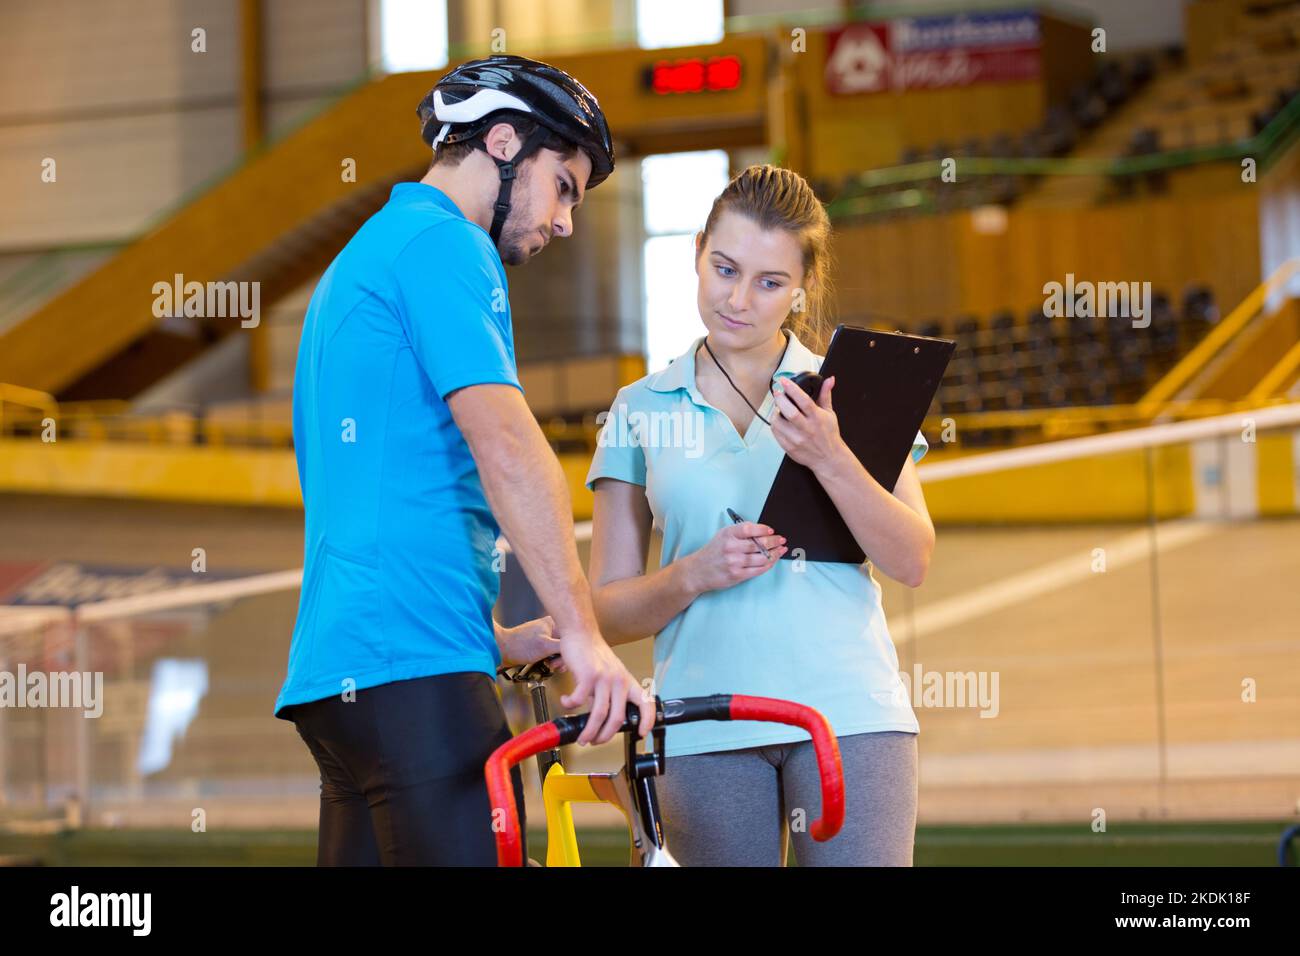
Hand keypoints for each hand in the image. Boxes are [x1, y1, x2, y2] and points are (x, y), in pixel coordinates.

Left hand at [495, 616, 566, 670]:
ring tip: (549, 665)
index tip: (566, 659)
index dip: (571, 650)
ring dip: (557, 662)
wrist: (501, 651)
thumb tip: (579, 649)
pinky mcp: (541, 647)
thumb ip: (564, 647)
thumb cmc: (519, 645)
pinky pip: (553, 655)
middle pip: (567, 645)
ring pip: (561, 652)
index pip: (572, 637)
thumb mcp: (546, 646)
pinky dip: (551, 662)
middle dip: (562, 658)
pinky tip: (547, 665)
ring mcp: (547, 638)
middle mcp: (552, 629)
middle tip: (554, 664)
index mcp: (554, 623)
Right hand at [557, 626, 655, 744]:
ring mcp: (604, 678)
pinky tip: (566, 702)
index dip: (647, 720)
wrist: (581, 633)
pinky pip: (579, 699)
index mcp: (627, 682)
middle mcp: (619, 681)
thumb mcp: (608, 675)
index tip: (642, 733)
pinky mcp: (588, 675)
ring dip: (589, 730)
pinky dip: (570, 705)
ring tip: (582, 736)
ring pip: (599, 714)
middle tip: (595, 741)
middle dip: (606, 736)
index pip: (645, 702)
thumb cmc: (593, 654)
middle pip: (617, 718)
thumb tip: (600, 718)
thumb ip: (607, 696)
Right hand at [684, 521, 786, 593]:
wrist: (697, 571)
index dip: (763, 529)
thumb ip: (740, 533)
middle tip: (782, 540)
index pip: (749, 529)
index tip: (771, 530)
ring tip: (781, 550)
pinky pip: (758, 570)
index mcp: (727, 535)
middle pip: (758, 544)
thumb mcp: (722, 536)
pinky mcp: (737, 575)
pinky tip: (773, 560)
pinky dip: (768, 565)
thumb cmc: (712, 552)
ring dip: (774, 553)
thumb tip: (762, 532)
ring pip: (761, 557)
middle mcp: (731, 548)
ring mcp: (734, 562)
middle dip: (774, 541)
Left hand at [770, 375, 847, 473]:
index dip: (792, 389)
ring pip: (778, 423)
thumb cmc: (829, 435)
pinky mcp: (789, 448)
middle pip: (789, 412)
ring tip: (778, 409)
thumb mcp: (830, 413)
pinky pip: (776, 434)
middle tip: (778, 393)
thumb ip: (826, 395)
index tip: (784, 381)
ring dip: (775, 413)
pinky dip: (775, 425)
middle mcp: (807, 429)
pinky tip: (779, 422)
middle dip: (780, 400)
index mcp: (817, 418)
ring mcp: (797, 439)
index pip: (804, 400)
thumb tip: (829, 380)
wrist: (829, 458)